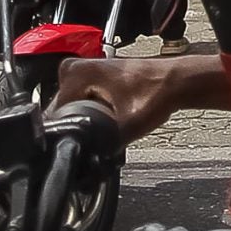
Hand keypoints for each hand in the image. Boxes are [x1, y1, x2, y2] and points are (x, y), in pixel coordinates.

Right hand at [55, 55, 189, 141]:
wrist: (177, 80)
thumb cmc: (157, 93)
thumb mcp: (128, 125)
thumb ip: (104, 144)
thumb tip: (89, 161)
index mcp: (74, 73)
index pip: (54, 114)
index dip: (69, 134)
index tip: (86, 143)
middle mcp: (74, 68)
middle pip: (63, 111)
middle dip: (80, 126)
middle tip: (106, 132)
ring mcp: (84, 70)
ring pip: (73, 107)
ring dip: (87, 120)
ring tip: (113, 123)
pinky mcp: (94, 76)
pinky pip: (83, 101)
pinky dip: (95, 112)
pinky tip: (113, 117)